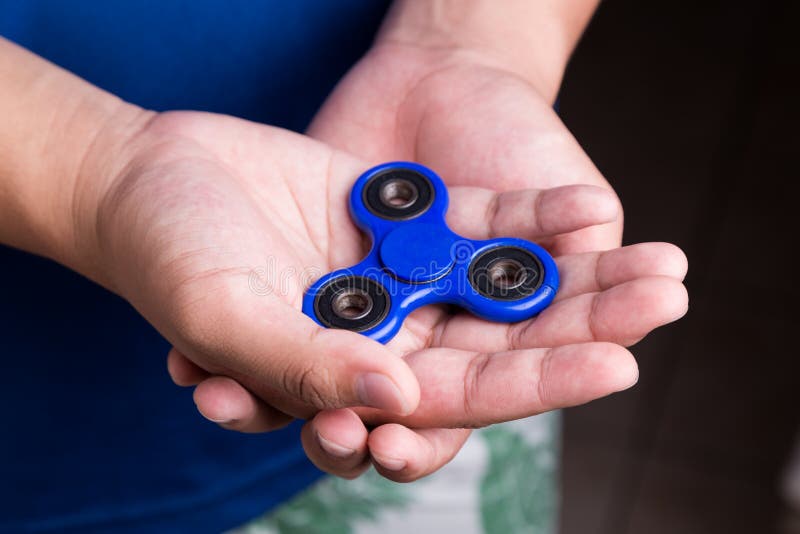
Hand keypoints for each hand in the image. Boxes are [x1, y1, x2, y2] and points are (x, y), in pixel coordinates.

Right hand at [169, 109, 686, 480]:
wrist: (146, 171)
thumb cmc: (164, 252)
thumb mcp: (223, 313)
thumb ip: (301, 362)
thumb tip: (393, 399)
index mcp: (345, 379)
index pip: (454, 398)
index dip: (534, 384)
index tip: (614, 367)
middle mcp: (380, 334)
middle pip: (496, 340)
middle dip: (579, 329)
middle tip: (661, 305)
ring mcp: (395, 274)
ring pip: (499, 283)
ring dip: (576, 274)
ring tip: (658, 263)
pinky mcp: (396, 217)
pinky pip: (474, 219)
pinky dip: (529, 215)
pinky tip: (591, 209)